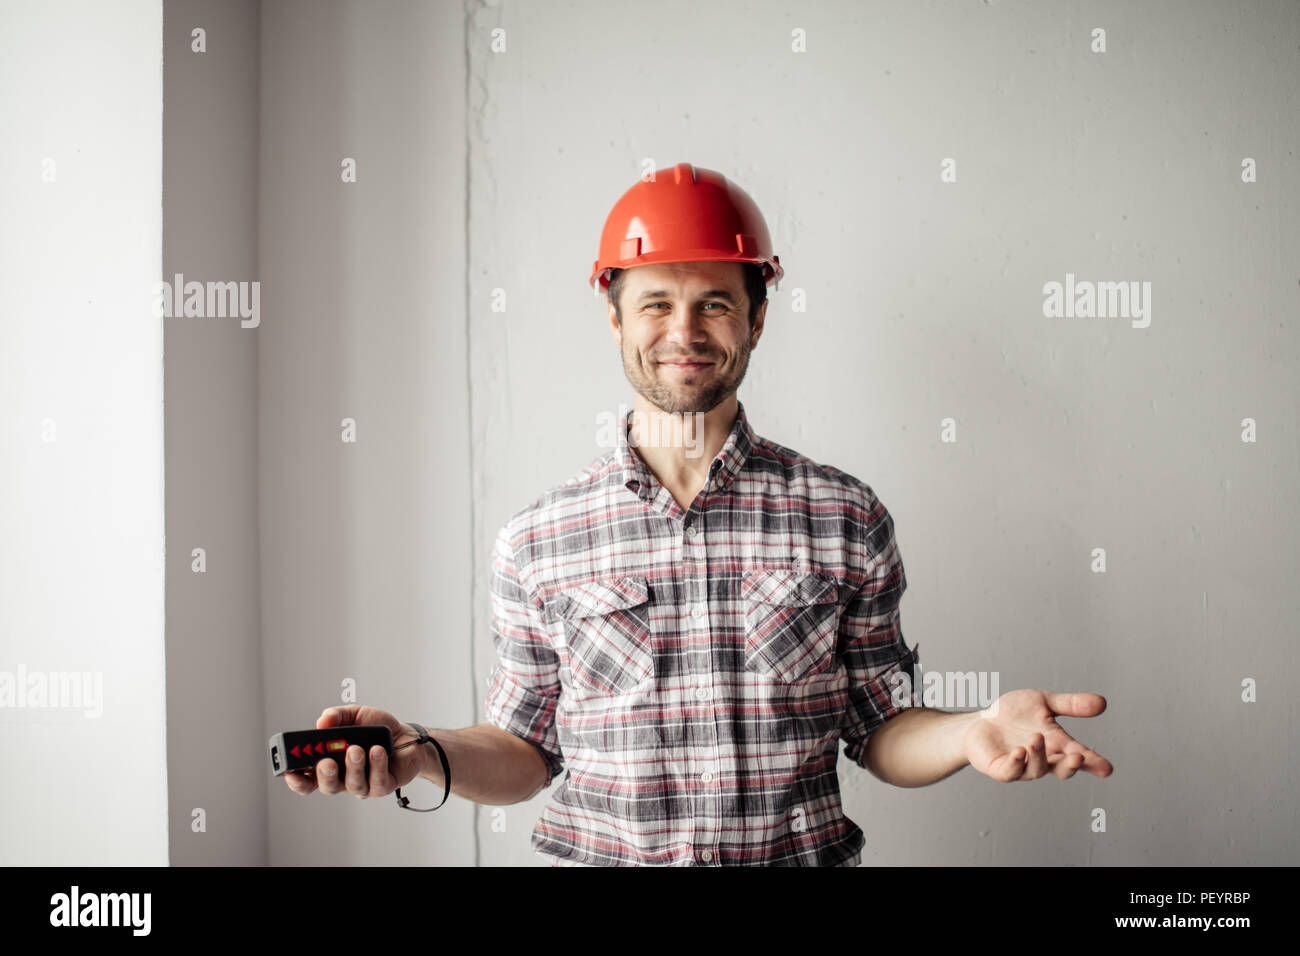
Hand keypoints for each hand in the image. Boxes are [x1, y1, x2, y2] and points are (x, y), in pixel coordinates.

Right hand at [282, 705, 425, 799]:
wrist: (406, 734)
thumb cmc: (376, 729)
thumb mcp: (354, 715)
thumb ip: (335, 716)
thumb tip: (322, 721)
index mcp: (331, 764)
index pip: (308, 780)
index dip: (297, 780)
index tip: (291, 772)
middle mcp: (344, 778)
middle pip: (328, 787)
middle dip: (325, 775)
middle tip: (328, 762)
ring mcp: (364, 785)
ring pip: (353, 785)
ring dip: (354, 766)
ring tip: (357, 749)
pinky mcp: (383, 786)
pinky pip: (377, 782)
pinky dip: (376, 765)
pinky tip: (377, 751)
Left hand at [963, 689, 1112, 781]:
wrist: (981, 720)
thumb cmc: (1014, 714)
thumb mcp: (1044, 703)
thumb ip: (1071, 704)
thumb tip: (1103, 702)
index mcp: (1057, 745)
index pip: (1080, 756)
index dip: (1094, 763)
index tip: (1107, 768)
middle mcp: (1043, 759)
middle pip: (1062, 769)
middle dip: (1071, 765)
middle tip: (1078, 756)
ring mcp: (1022, 766)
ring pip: (1036, 770)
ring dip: (1039, 755)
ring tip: (1036, 738)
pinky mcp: (1001, 769)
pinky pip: (1010, 772)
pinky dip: (1016, 764)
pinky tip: (1019, 752)